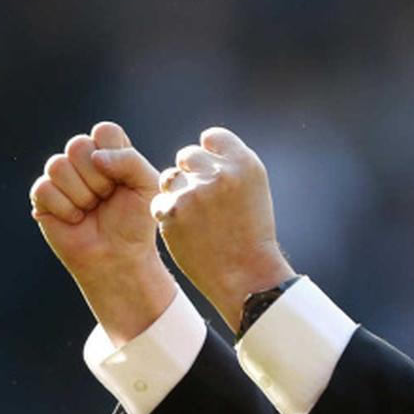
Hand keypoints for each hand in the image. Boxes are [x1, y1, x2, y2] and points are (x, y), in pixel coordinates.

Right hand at [29, 122, 176, 344]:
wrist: (119, 256)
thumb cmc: (136, 221)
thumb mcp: (147, 186)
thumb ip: (130, 160)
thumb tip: (95, 157)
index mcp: (109, 150)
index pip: (104, 131)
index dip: (114, 156)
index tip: (123, 181)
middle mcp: (83, 159)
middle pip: (78, 145)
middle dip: (98, 179)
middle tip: (107, 198)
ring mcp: (61, 177)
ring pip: (58, 165)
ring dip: (82, 195)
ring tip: (92, 209)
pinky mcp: (42, 197)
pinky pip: (44, 188)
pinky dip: (66, 209)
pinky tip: (76, 219)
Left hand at [152, 127, 293, 330]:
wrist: (247, 275)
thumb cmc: (252, 234)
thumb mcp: (253, 191)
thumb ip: (228, 166)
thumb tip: (199, 151)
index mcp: (244, 163)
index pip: (212, 138)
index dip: (209, 154)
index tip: (213, 174)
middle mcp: (219, 173)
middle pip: (188, 156)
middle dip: (190, 173)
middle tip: (203, 201)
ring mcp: (194, 192)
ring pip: (170, 178)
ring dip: (177, 194)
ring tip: (197, 219)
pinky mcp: (172, 212)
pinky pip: (159, 202)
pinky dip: (169, 216)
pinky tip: (187, 232)